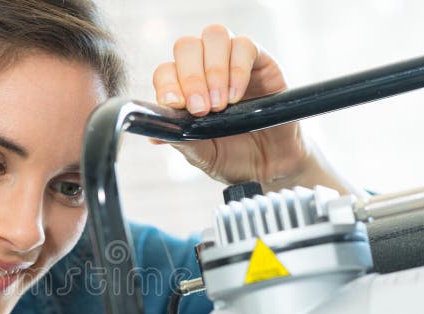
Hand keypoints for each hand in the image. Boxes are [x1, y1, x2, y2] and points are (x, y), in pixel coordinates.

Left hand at [152, 24, 312, 190]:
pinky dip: (238, 69)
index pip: (165, 71)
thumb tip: (153, 135)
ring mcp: (231, 62)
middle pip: (186, 46)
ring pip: (214, 36)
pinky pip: (244, 45)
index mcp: (183, 90)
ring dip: (214, 70)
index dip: (167, 84)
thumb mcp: (202, 155)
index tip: (176, 105)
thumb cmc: (232, 159)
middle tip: (202, 109)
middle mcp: (204, 70)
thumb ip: (181, 140)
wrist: (270, 167)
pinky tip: (236, 96)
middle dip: (191, 77)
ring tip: (221, 104)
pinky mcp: (260, 61)